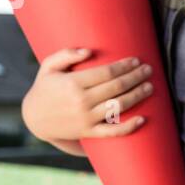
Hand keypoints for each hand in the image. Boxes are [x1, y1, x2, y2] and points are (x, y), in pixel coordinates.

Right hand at [21, 47, 154, 143]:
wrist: (34, 118)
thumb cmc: (45, 88)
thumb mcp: (48, 67)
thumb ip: (66, 54)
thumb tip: (89, 52)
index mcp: (73, 83)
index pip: (106, 72)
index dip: (124, 66)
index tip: (136, 61)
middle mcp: (81, 101)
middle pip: (117, 87)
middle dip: (136, 77)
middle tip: (149, 70)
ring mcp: (86, 118)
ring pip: (119, 106)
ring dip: (137, 96)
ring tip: (149, 87)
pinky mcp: (89, 132)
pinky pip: (112, 132)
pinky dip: (129, 127)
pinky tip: (142, 119)